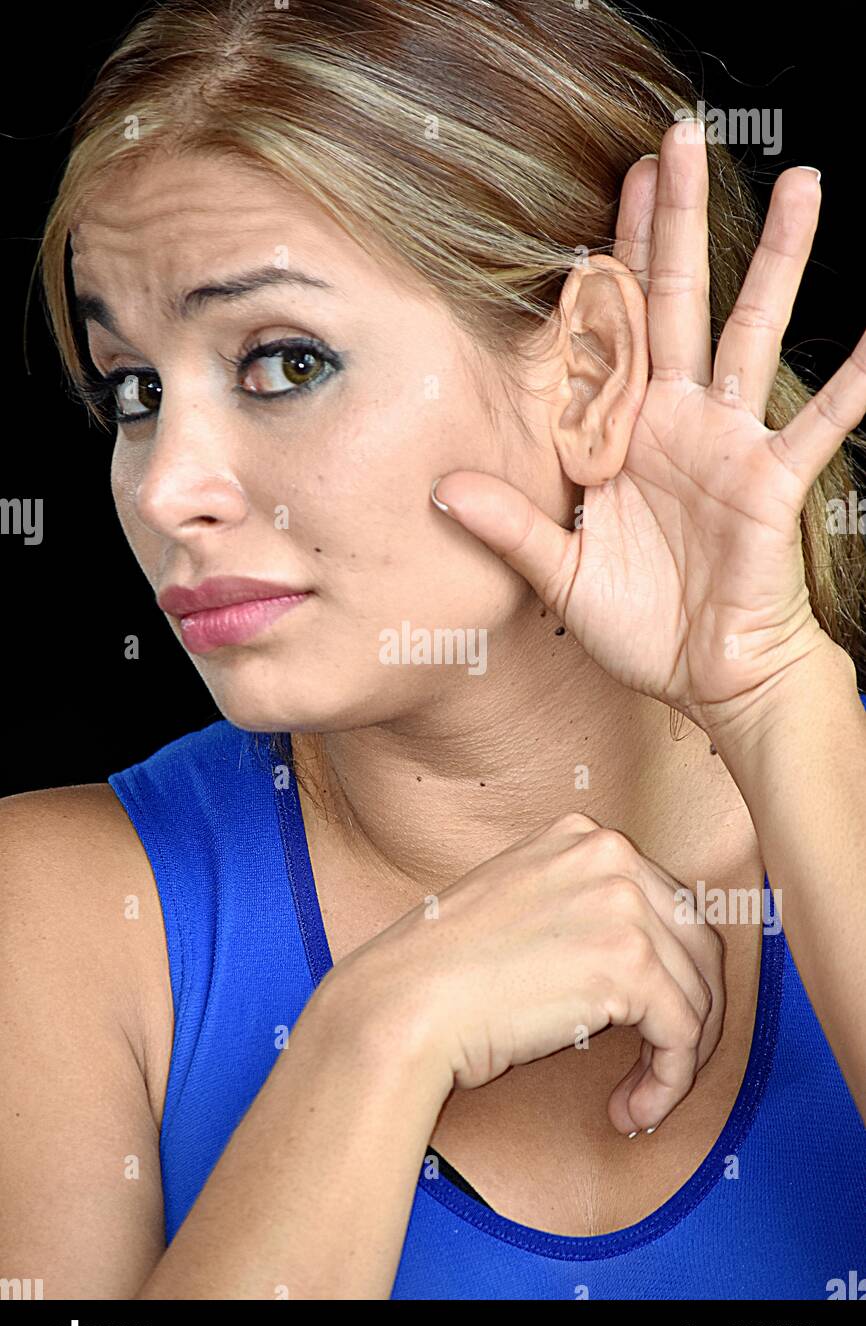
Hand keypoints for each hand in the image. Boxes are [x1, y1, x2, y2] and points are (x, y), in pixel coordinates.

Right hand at [327, 812, 724, 1135]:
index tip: (647, 1020)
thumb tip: (642, 962)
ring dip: (676, 1058)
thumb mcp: (521, 906)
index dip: (667, 970)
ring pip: (697, 992)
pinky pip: (683, 1034)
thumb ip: (579, 909)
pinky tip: (632, 1111)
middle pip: (695, 942)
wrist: (402, 1005)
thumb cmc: (442, 973)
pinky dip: (669, 1083)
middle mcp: (611, 855)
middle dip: (688, 1011)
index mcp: (581, 835)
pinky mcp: (632, 964)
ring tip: (638, 1097)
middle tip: (660, 1063)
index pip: (664, 902)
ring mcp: (625, 904)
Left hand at [430, 119, 864, 736]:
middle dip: (676, 224)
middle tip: (677, 141)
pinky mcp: (773, 481)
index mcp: (622, 436)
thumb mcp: (562, 571)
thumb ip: (509, 525)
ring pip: (750, 333)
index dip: (612, 261)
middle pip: (677, 303)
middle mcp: (678, 423)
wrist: (706, 676)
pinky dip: (852, 383)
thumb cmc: (641, 624)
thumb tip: (442, 488)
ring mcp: (730, 444)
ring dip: (776, 261)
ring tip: (804, 183)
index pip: (615, 330)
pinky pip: (821, 424)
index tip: (608, 192)